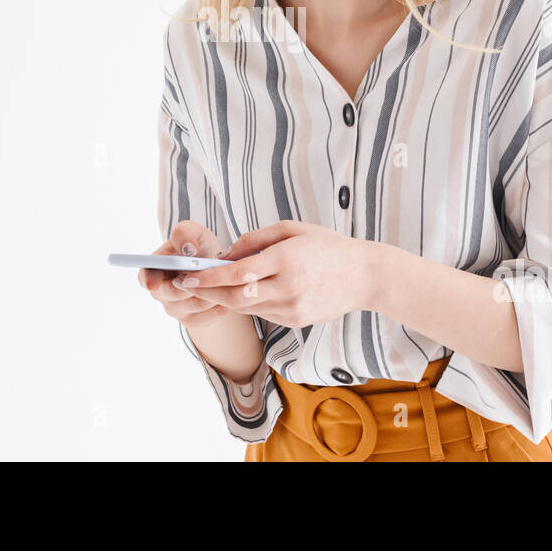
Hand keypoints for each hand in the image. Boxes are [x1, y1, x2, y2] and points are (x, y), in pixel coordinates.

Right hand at [137, 220, 231, 329]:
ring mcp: (174, 310)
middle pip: (176, 293)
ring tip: (226, 278)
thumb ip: (185, 234)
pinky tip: (226, 292)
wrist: (214, 267)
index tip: (154, 283)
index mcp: (153, 270)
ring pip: (196, 304)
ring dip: (213, 291)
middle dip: (197, 282)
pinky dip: (220, 304)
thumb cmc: (199, 247)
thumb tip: (188, 249)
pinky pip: (208, 316)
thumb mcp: (193, 233)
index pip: (146, 277)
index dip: (149, 280)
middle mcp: (160, 293)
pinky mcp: (190, 321)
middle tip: (216, 270)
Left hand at [173, 220, 373, 328]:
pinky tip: (242, 292)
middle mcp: (288, 288)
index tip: (187, 275)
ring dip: (224, 299)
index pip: (237, 273)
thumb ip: (255, 240)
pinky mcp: (296, 321)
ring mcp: (292, 309)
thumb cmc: (327, 246)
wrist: (364, 276)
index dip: (208, 277)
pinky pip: (262, 313)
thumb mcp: (292, 229)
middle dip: (207, 293)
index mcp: (286, 260)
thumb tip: (224, 254)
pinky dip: (247, 303)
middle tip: (187, 286)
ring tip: (209, 287)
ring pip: (246, 308)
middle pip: (235, 298)